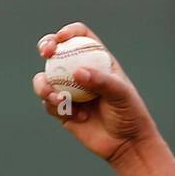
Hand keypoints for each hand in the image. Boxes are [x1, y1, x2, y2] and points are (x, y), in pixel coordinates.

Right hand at [32, 21, 156, 162]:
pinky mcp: (61, 109)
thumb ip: (101, 81)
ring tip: (58, 98)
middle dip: (46, 46)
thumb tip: (77, 72)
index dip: (68, 32)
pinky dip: (57, 108)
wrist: (126, 143)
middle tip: (46, 53)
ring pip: (45, 78)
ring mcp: (69, 89)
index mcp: (98, 60)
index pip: (80, 36)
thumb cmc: (130, 113)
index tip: (61, 38)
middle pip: (56, 50)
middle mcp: (80, 71)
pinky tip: (78, 117)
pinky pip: (48, 103)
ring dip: (44, 85)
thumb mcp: (121, 94)